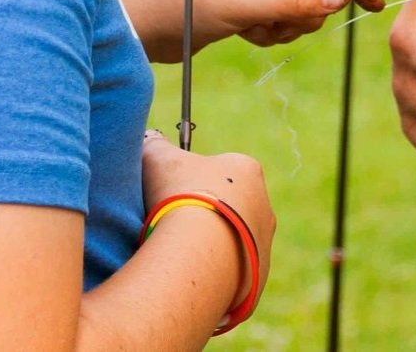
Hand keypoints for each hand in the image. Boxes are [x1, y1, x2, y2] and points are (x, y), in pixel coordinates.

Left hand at [119, 0, 383, 58]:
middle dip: (302, 10)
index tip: (377, 4)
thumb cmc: (184, 4)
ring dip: (285, 23)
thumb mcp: (243, 4)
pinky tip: (245, 30)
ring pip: (306, 0)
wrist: (143, 23)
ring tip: (252, 28)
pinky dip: (273, 27)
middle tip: (271, 24)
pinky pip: (288, 11)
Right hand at [141, 130, 274, 306]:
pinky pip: (232, 273)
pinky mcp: (258, 275)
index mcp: (246, 171)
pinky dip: (213, 274)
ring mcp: (264, 242)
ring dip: (209, 246)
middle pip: (228, 207)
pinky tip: (191, 275)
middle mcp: (263, 204)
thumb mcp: (159, 158)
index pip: (219, 172)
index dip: (192, 182)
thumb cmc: (181, 196)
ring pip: (231, 241)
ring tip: (179, 255)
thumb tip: (151, 140)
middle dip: (203, 215)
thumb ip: (155, 145)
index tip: (171, 196)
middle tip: (172, 227)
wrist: (199, 253)